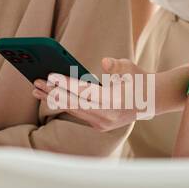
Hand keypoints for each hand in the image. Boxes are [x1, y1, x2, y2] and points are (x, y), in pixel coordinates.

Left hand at [31, 57, 146, 131]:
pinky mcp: (99, 125)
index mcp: (115, 102)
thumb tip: (105, 62)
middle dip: (53, 92)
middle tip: (36, 82)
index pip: (85, 92)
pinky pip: (77, 113)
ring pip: (73, 110)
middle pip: (74, 104)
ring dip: (54, 99)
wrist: (153, 100)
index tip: (50, 75)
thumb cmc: (138, 79)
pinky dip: (63, 103)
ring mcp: (103, 123)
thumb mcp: (130, 67)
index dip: (67, 83)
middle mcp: (107, 116)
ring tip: (36, 89)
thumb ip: (116, 65)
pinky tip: (49, 96)